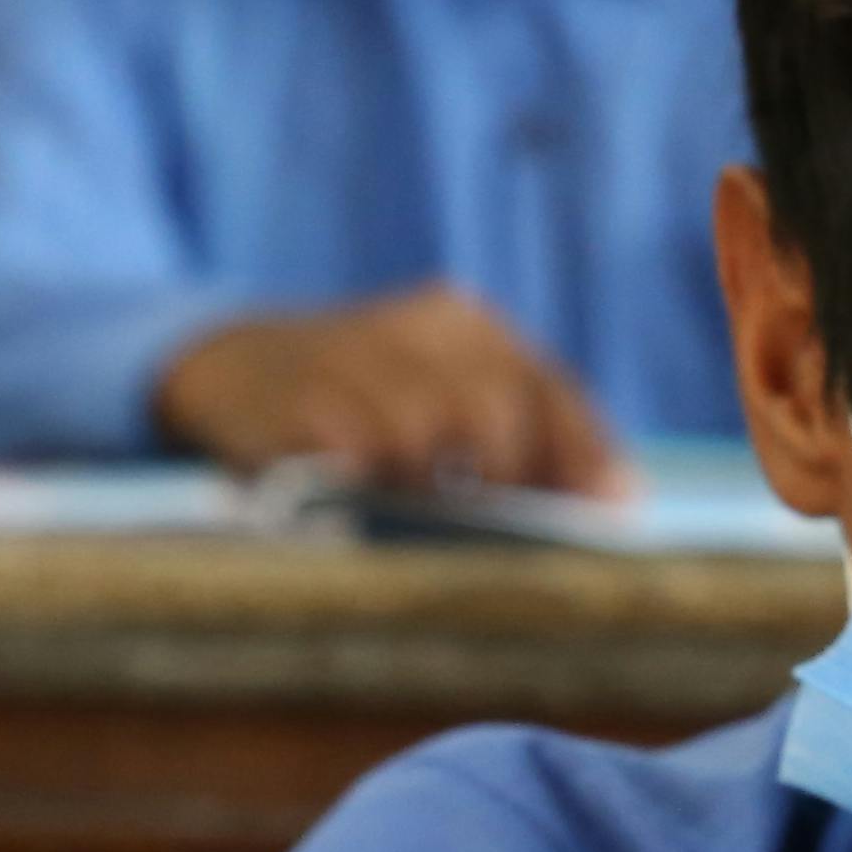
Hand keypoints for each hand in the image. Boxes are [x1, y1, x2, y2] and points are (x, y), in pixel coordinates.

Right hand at [155, 286, 629, 491]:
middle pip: (491, 405)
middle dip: (506, 477)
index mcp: (465, 323)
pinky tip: (365, 505)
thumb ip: (529, 442)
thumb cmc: (366, 402)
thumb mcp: (444, 396)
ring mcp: (346, 354)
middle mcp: (413, 325)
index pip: (547, 386)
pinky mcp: (289, 397)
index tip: (612, 514)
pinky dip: (366, 488)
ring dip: (429, 489)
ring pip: (418, 429)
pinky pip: (346, 452)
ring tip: (422, 515)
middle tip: (502, 528)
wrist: (231, 365)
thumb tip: (620, 503)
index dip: (586, 454)